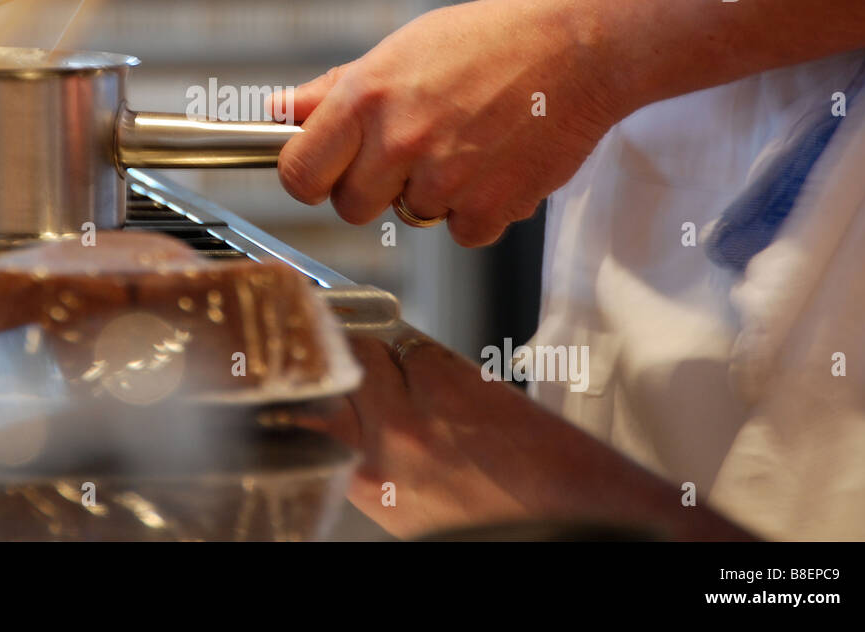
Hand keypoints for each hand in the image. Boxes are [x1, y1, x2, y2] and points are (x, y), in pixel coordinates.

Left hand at [271, 0, 621, 245]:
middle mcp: (398, 140)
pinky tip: (496, 163)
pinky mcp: (490, 206)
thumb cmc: (492, 40)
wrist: (581, 48)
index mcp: (366, 97)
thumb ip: (334, 89)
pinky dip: (478, 208)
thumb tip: (279, 111)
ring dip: (432, 194)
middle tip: (411, 151)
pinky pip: (462, 231)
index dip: (309, 177)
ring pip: (410, 217)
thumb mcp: (401, 48)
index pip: (297, 173)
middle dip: (374, 187)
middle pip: (350, 207)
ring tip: (466, 143)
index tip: (326, 171)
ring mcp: (444, 178)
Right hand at [297, 334, 526, 537]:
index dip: (302, 388)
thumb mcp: (407, 506)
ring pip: (372, 348)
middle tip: (348, 358)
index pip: (304, 414)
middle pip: (334, 368)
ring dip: (385, 353)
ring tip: (414, 379)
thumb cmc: (494, 518)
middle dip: (338, 358)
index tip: (297, 375)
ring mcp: (418, 407)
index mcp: (367, 481)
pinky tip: (449, 380)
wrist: (568, 516)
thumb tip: (350, 422)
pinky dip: (426, 354)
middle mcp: (384, 441)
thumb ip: (371, 463)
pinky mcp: (455, 379)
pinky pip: (419, 346)